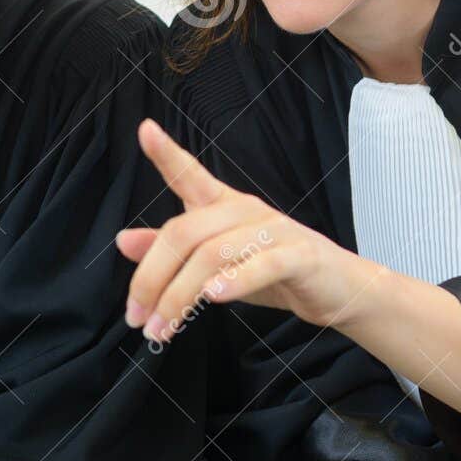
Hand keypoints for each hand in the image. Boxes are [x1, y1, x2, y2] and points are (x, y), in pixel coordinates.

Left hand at [115, 119, 371, 339]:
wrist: (337, 290)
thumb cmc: (272, 272)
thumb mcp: (215, 263)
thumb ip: (171, 251)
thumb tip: (123, 240)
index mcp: (224, 206)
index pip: (191, 175)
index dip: (167, 153)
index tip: (145, 130)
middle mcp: (245, 211)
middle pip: (183, 234)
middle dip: (151, 279)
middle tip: (136, 318)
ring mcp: (275, 230)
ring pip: (213, 255)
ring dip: (180, 297)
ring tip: (161, 330)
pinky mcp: (300, 256)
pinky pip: (263, 264)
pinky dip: (236, 281)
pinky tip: (214, 297)